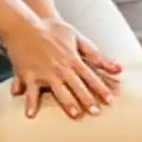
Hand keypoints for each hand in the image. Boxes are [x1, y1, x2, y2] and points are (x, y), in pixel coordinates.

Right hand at [0, 17, 121, 119]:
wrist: (25, 26)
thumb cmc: (53, 30)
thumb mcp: (77, 38)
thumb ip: (94, 54)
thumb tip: (116, 65)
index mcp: (73, 58)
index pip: (90, 76)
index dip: (101, 88)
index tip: (109, 100)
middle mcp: (61, 67)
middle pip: (77, 86)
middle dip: (88, 100)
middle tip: (96, 112)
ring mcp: (45, 72)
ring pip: (59, 90)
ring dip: (67, 103)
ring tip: (75, 114)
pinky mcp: (28, 74)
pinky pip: (30, 91)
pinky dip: (31, 103)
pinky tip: (31, 115)